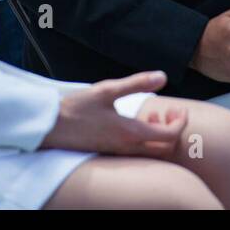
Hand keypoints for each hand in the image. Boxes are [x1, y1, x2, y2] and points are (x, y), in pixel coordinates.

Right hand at [41, 71, 185, 155]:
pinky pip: (138, 152)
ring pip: (152, 152)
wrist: (49, 127)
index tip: (177, 108)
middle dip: (174, 130)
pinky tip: (136, 123)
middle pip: (165, 149)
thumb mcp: (107, 89)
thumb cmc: (76, 107)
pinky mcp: (110, 152)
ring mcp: (118, 152)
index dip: (181, 122)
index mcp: (130, 133)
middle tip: (168, 111)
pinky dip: (146, 139)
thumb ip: (137, 83)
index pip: (170, 136)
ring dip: (160, 135)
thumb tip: (162, 76)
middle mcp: (127, 147)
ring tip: (153, 116)